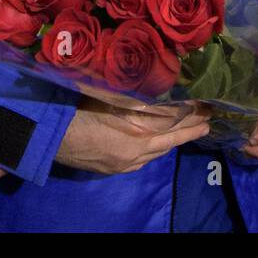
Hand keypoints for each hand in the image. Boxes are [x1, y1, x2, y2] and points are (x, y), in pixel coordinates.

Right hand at [55, 99, 211, 174]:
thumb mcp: (110, 94)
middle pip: (170, 139)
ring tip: (191, 131)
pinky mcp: (113, 168)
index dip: (191, 112)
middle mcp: (136, 152)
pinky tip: (157, 144)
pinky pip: (142, 160)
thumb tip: (161, 89)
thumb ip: (137, 96)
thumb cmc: (75, 106)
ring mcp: (124, 163)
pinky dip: (155, 149)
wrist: (48, 135)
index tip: (207, 104)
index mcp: (136, 133)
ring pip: (157, 152)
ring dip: (174, 140)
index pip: (174, 121)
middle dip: (190, 129)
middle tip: (209, 121)